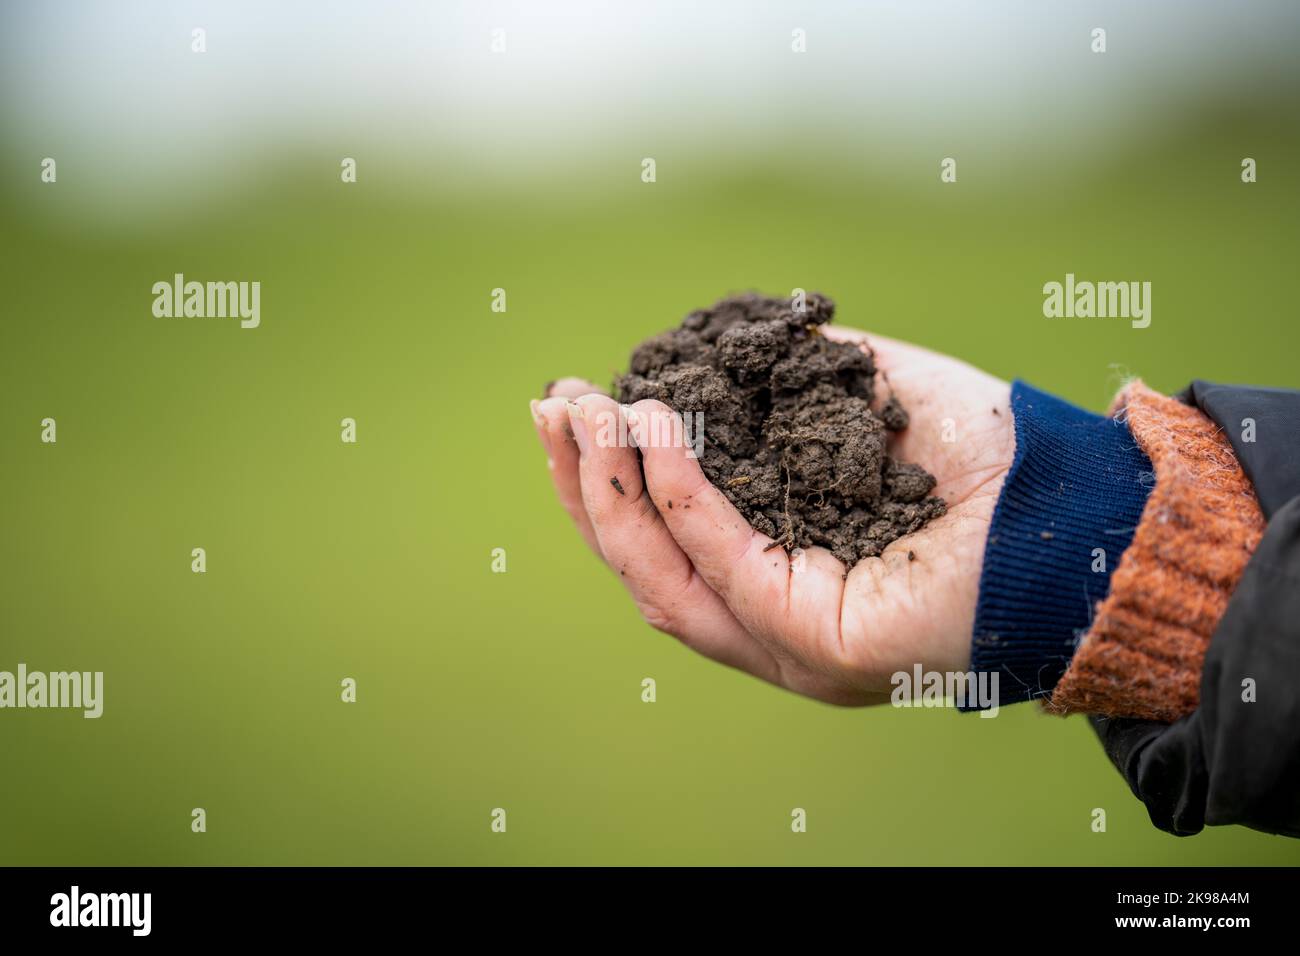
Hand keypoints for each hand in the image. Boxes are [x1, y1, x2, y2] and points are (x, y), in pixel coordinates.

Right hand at [530, 326, 1014, 704]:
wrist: (1072, 498)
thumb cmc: (977, 452)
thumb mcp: (850, 400)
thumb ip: (777, 389)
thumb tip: (701, 353)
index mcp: (774, 566)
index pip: (660, 534)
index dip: (603, 471)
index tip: (570, 400)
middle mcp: (770, 614)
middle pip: (641, 561)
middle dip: (585, 480)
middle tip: (553, 401)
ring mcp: (787, 638)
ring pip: (660, 577)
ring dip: (611, 490)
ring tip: (585, 412)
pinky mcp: (813, 641)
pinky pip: (723, 563)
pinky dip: (679, 493)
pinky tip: (654, 427)